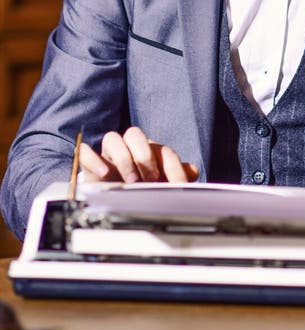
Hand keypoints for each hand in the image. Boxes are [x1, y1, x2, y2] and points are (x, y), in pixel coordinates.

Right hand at [79, 126, 198, 183]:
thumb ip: (176, 175)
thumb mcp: (160, 183)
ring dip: (124, 158)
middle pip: (135, 134)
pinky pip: (86, 152)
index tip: (178, 185)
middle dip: (145, 156)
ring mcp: (108, 153)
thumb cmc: (138, 186)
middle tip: (151, 179)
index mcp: (148, 149)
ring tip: (131, 181)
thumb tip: (193, 171)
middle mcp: (128, 146)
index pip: (162, 150)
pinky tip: (104, 174)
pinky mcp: (89, 163)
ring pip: (112, 138)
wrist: (110, 194)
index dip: (172, 166)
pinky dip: (94, 160)